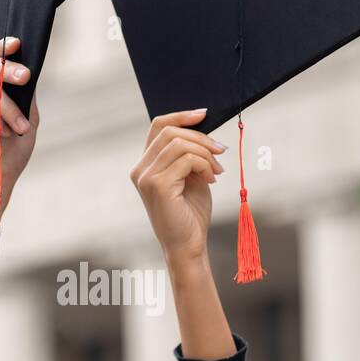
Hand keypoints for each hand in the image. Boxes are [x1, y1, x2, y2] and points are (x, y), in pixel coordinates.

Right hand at [0, 37, 37, 237]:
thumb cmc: (7, 154)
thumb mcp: (24, 118)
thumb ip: (23, 94)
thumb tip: (26, 68)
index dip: (2, 49)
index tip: (19, 44)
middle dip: (8, 69)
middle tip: (26, 78)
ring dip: (7, 107)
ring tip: (19, 128)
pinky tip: (0, 132)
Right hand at [131, 109, 235, 360]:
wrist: (187, 246)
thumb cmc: (189, 215)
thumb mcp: (191, 178)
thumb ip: (190, 156)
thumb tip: (204, 132)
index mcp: (145, 165)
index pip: (157, 127)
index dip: (181, 116)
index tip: (205, 114)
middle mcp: (140, 169)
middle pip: (170, 132)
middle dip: (201, 138)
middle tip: (220, 153)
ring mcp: (146, 177)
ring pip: (179, 144)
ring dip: (205, 153)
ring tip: (216, 170)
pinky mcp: (158, 185)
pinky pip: (186, 160)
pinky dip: (204, 164)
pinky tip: (211, 178)